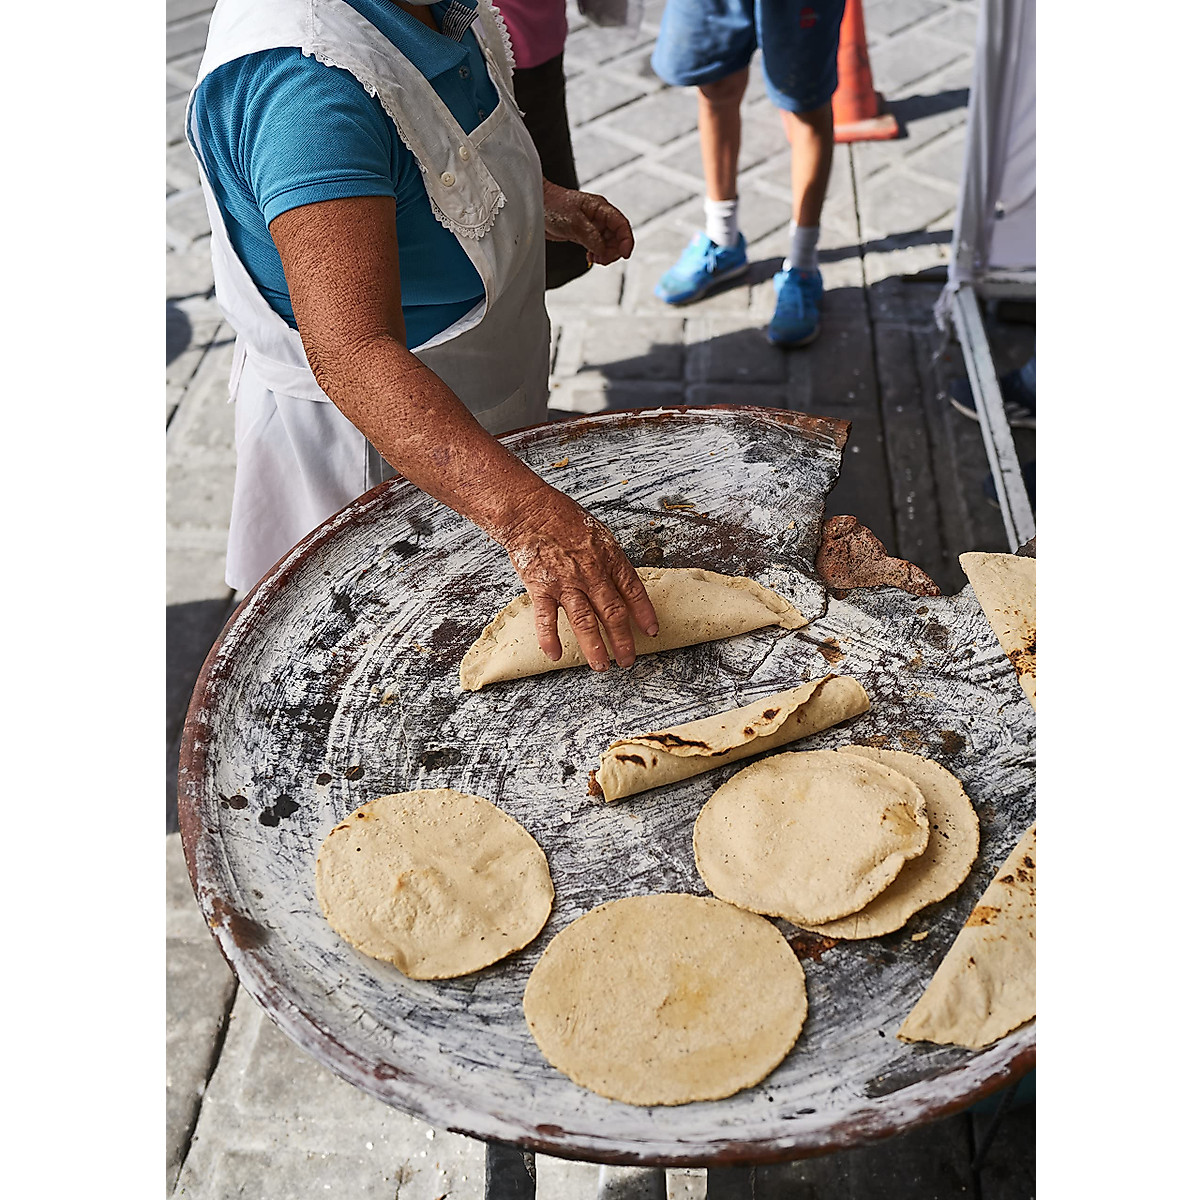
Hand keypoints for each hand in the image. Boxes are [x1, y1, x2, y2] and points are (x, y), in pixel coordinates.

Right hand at [499, 485, 658, 670]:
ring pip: (584, 621)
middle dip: (623, 640)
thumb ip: (610, 562)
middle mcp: (590, 573)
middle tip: (628, 660)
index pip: (633, 590)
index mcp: (609, 557)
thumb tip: (623, 587)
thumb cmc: (564, 518)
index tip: (651, 631)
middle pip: (613, 613)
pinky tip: (554, 655)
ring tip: (602, 667)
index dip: (644, 613)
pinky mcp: (540, 587)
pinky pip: (546, 618)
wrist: (530, 511)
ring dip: (594, 647)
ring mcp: (565, 582)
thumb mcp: (599, 534)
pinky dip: (549, 638)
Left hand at [542, 180, 634, 266]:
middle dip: (614, 251)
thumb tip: (603, 250)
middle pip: (617, 237)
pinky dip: (597, 254)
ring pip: (608, 243)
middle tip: (602, 260)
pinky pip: (597, 246)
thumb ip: (591, 236)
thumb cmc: (552, 204)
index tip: (625, 254)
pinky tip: (590, 257)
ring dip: (605, 254)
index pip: (621, 225)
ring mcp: (591, 225)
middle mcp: (598, 216)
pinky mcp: (583, 234)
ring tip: (594, 259)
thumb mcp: (574, 221)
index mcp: (600, 208)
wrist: (535, 205)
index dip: (626, 240)